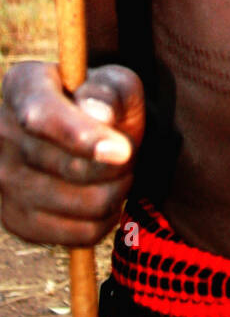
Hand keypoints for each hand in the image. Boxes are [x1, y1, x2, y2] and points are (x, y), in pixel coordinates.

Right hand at [0, 61, 145, 246]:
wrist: (82, 134)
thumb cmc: (101, 102)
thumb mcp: (114, 82)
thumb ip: (112, 90)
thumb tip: (101, 116)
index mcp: (23, 86)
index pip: (43, 117)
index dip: (83, 137)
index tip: (123, 150)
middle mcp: (1, 134)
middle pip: (71, 167)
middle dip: (119, 164)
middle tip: (129, 151)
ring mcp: (3, 182)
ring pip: (83, 205)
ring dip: (117, 191)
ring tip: (117, 173)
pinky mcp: (17, 221)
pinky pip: (80, 234)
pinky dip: (106, 219)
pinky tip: (103, 195)